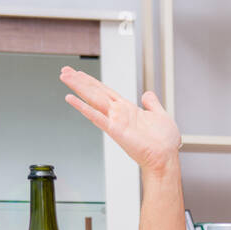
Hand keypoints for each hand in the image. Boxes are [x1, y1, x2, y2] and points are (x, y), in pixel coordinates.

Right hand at [60, 66, 181, 174]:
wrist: (166, 158)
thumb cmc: (164, 143)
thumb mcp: (160, 115)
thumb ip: (152, 104)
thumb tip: (147, 94)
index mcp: (128, 110)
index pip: (106, 91)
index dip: (93, 82)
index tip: (80, 73)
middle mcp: (119, 115)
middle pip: (95, 93)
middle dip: (80, 81)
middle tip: (65, 71)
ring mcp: (115, 122)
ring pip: (93, 100)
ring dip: (78, 87)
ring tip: (65, 77)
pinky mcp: (115, 131)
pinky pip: (97, 117)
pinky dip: (83, 108)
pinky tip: (71, 99)